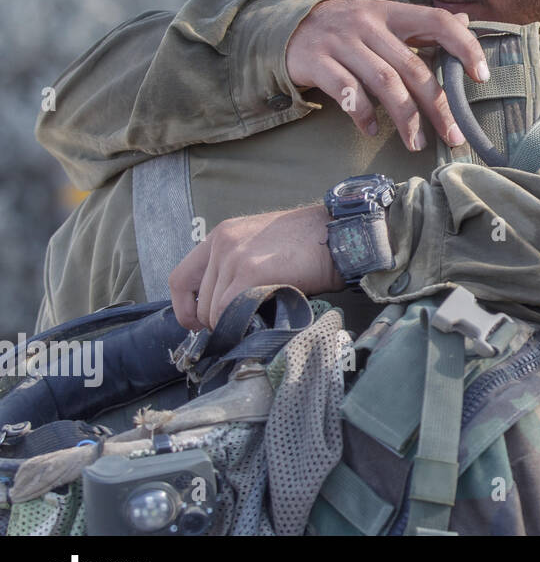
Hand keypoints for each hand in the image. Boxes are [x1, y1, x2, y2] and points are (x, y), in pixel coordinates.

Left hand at [168, 205, 343, 330]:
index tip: (198, 323)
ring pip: (212, 311)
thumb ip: (237, 267)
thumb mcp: (262, 245)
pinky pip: (227, 311)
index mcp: (222, 235)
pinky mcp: (249, 272)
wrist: (338, 235)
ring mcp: (233, 256)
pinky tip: (258, 322)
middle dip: (215, 322)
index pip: (180, 278)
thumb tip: (225, 306)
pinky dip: (238, 325)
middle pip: (199, 300)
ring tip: (257, 320)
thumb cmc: (310, 243)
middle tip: (240, 326)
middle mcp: (221, 243)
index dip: (185, 307)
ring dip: (231, 324)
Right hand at [286, 0, 490, 150]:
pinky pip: (346, 92)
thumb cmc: (348, 30)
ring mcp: (341, 42)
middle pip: (412, 66)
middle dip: (438, 106)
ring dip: (405, 118)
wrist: (286, 26)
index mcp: (392, 13)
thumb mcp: (384, 20)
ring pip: (383, 82)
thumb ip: (422, 27)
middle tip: (454, 137)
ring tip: (416, 144)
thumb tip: (466, 24)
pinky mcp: (315, 61)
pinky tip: (370, 130)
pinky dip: (362, 114)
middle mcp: (368, 24)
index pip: (438, 21)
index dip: (464, 46)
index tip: (482, 76)